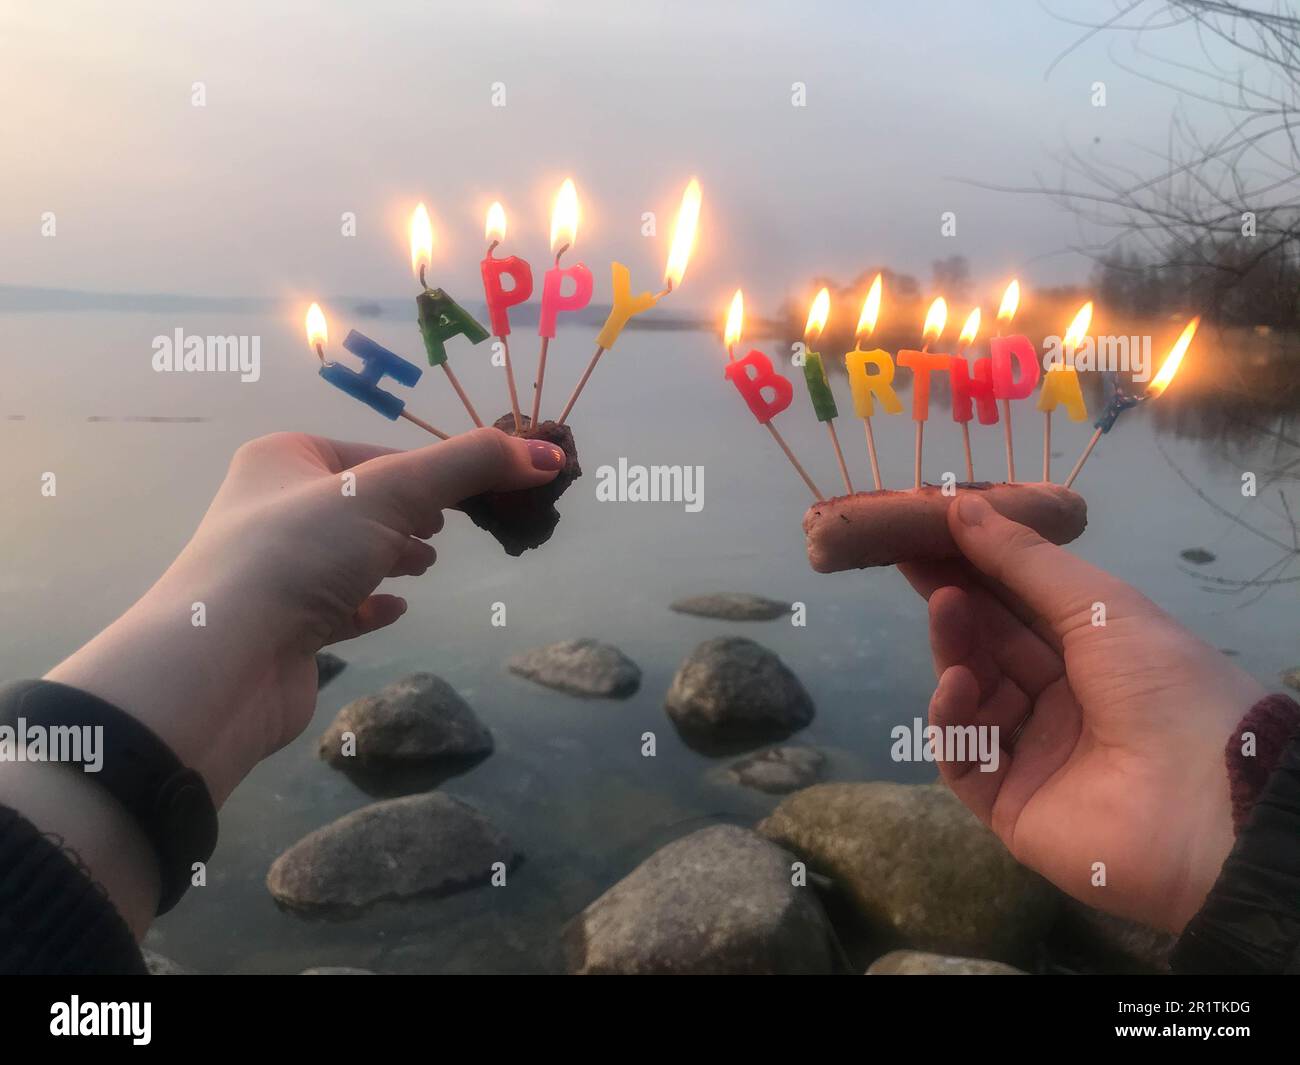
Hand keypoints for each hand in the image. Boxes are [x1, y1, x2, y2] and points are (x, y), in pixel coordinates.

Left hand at [46, 428, 564, 806]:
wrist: (224, 661)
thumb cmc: (301, 552)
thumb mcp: (395, 491)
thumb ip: (475, 467)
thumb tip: (551, 455)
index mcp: (285, 458)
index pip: (378, 455)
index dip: (431, 472)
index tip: (477, 494)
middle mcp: (273, 509)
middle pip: (365, 503)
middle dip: (412, 514)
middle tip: (451, 530)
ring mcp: (276, 571)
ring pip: (351, 554)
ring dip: (393, 557)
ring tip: (427, 565)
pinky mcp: (285, 628)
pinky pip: (338, 606)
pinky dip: (370, 605)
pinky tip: (396, 609)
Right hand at [900, 492, 1265, 933]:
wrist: (1205, 800)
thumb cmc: (1162, 683)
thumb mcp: (1098, 604)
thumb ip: (1023, 559)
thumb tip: (960, 504)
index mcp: (1095, 657)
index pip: (1019, 609)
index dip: (975, 570)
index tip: (925, 534)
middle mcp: (1063, 704)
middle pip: (990, 650)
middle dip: (956, 605)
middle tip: (915, 562)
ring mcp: (1035, 757)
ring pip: (972, 698)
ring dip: (954, 652)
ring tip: (947, 611)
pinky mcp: (1010, 806)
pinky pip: (965, 759)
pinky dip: (955, 719)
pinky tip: (958, 684)